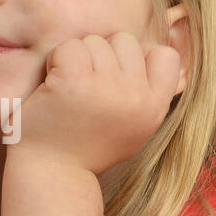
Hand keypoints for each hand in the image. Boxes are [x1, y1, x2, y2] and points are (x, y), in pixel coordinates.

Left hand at [11, 32, 179, 174]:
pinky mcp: (73, 81)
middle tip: (86, 89)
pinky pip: (70, 47)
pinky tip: (52, 86)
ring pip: (96, 41)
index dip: (140, 57)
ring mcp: (105, 88)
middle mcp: (135, 98)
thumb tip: (155, 53)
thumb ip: (148, 96)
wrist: (50, 174)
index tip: (116, 79)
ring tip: (68, 91)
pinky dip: (56, 60)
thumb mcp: (134, 129)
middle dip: (102, 56)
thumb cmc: (88, 148)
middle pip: (125, 41)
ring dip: (77, 59)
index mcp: (155, 108)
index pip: (165, 55)